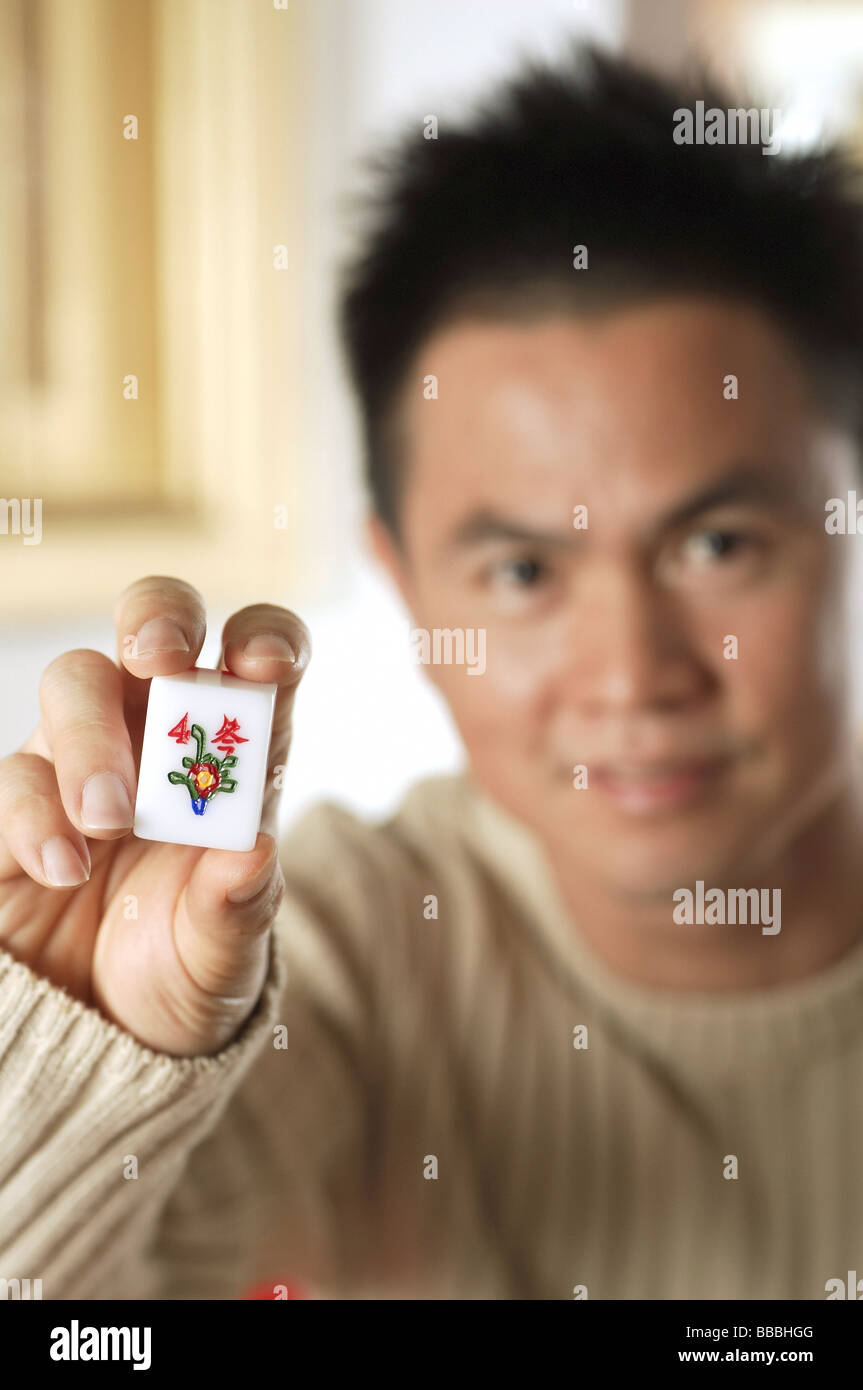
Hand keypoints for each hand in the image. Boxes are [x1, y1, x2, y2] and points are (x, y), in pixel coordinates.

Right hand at [0, 577, 309, 1055]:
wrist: (104, 1037)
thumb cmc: (185, 969)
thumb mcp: (223, 955)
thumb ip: (239, 908)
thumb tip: (252, 853)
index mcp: (237, 751)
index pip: (260, 656)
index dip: (266, 637)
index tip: (261, 663)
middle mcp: (160, 733)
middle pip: (156, 626)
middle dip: (160, 621)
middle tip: (163, 661)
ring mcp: (83, 758)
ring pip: (75, 681)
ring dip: (92, 737)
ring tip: (109, 820)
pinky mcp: (22, 804)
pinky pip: (17, 778)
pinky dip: (37, 815)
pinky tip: (64, 869)